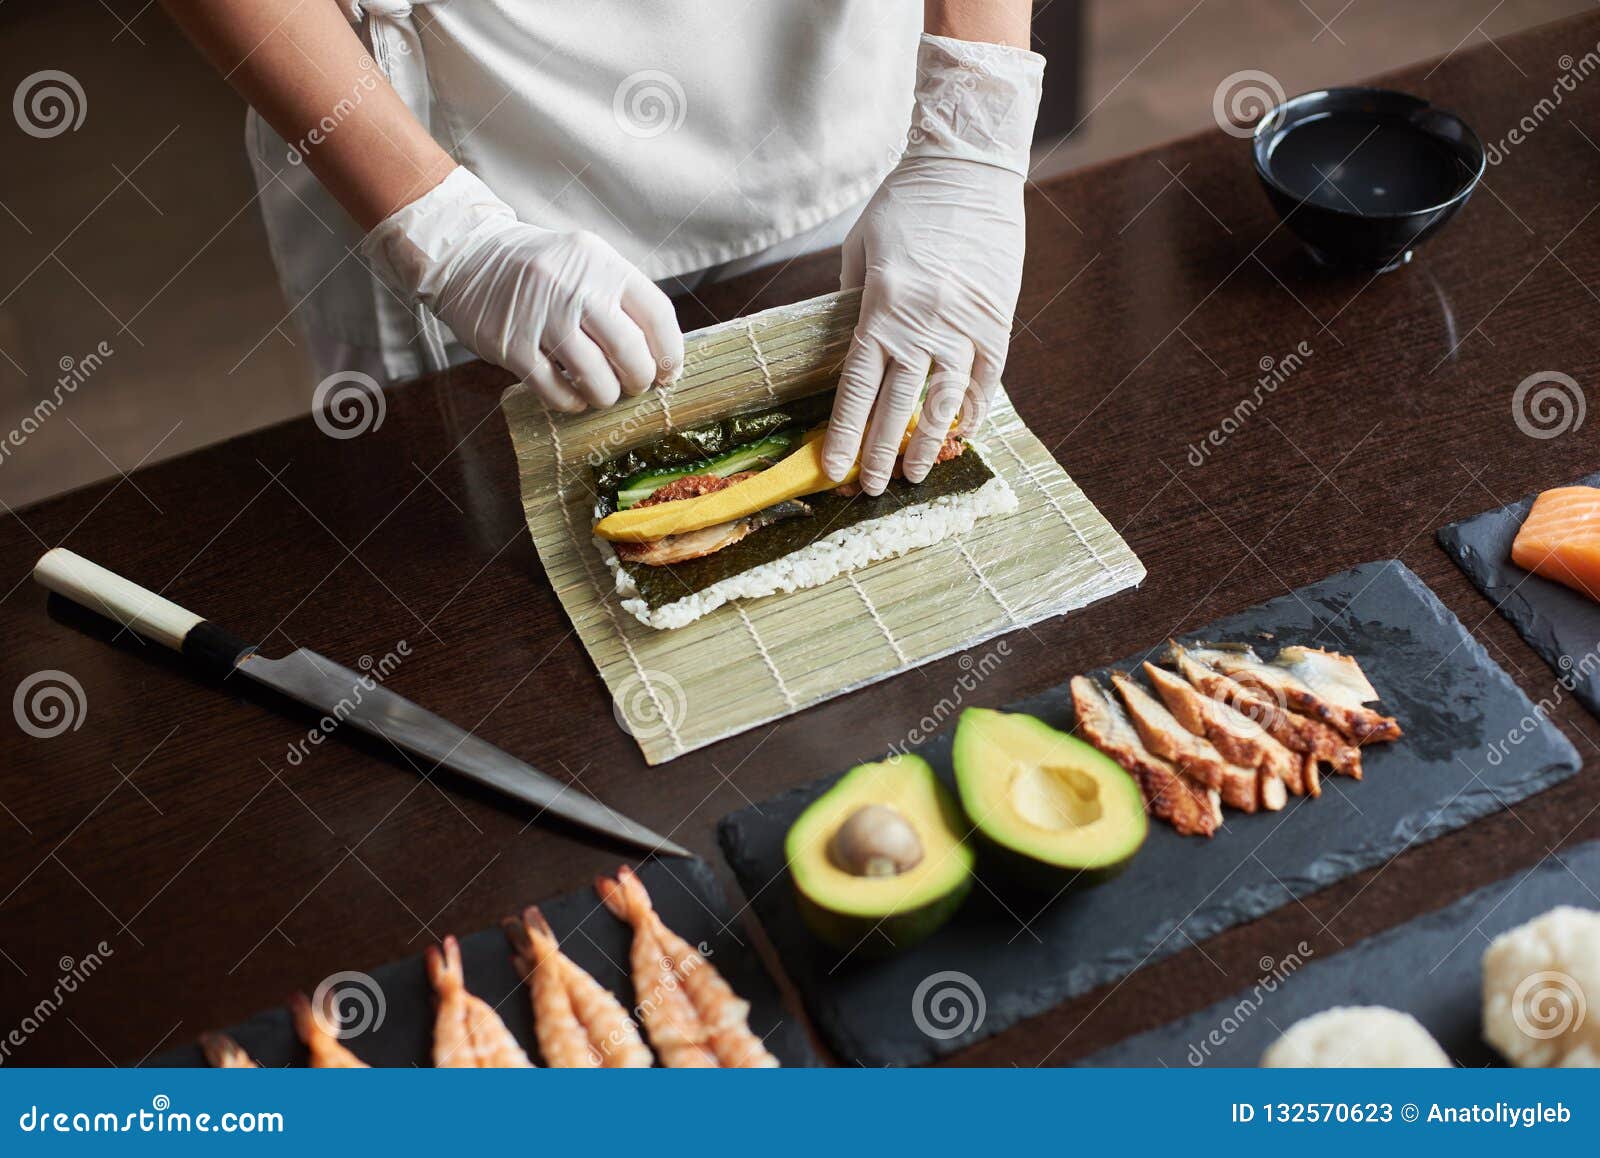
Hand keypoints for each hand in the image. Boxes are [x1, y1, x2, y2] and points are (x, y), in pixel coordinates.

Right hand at [362, 167, 682, 411]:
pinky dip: (572, 402)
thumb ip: (620, 298)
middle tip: (635, 386)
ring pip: (595, 376)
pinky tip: (575, 397)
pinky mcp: (512, 345)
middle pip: (630, 350)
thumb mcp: (586, 263)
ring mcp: (541, 316)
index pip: (656, 314)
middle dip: (640, 379)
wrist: (469, 255)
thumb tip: (661, 357)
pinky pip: (555, 390)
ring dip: (606, 395)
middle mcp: (574, 286)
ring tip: (603, 393)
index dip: (670, 353)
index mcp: (601, 263)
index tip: (668, 372)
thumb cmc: (542, 268)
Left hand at [823, 34, 1043, 493]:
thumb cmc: (903, 205)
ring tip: (915, 474)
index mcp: (882, 307)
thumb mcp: (862, 253)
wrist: (967, 169)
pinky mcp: (998, 319)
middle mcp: (924, 322)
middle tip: (871, 488)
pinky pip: (986, 379)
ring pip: (945, 401)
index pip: (859, 387)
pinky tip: (959, 435)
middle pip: (898, 406)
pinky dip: (972, 411)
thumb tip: (853, 353)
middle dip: (882, 453)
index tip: (834, 469)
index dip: (845, 434)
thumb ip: (855, 306)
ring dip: (928, 443)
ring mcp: (965, 323)